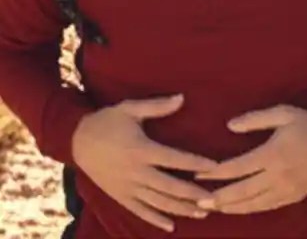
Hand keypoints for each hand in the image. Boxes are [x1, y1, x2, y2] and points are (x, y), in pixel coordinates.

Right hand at [71, 94, 217, 232]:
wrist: (75, 141)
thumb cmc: (107, 122)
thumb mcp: (129, 109)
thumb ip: (156, 106)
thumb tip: (183, 97)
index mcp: (140, 150)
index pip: (173, 159)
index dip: (195, 163)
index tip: (216, 167)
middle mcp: (134, 172)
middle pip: (168, 186)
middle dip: (193, 194)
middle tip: (215, 199)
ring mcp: (126, 187)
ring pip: (157, 202)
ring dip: (180, 209)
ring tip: (202, 212)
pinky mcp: (118, 196)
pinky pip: (138, 211)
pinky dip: (154, 219)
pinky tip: (171, 226)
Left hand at [194, 105, 306, 214]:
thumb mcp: (284, 113)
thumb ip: (256, 119)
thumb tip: (229, 126)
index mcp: (274, 154)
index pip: (237, 168)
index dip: (215, 172)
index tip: (198, 173)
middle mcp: (278, 175)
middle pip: (241, 191)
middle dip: (217, 197)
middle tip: (197, 200)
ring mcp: (286, 189)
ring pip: (252, 204)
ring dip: (230, 207)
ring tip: (213, 207)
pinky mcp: (293, 197)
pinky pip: (266, 207)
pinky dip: (249, 209)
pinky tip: (237, 208)